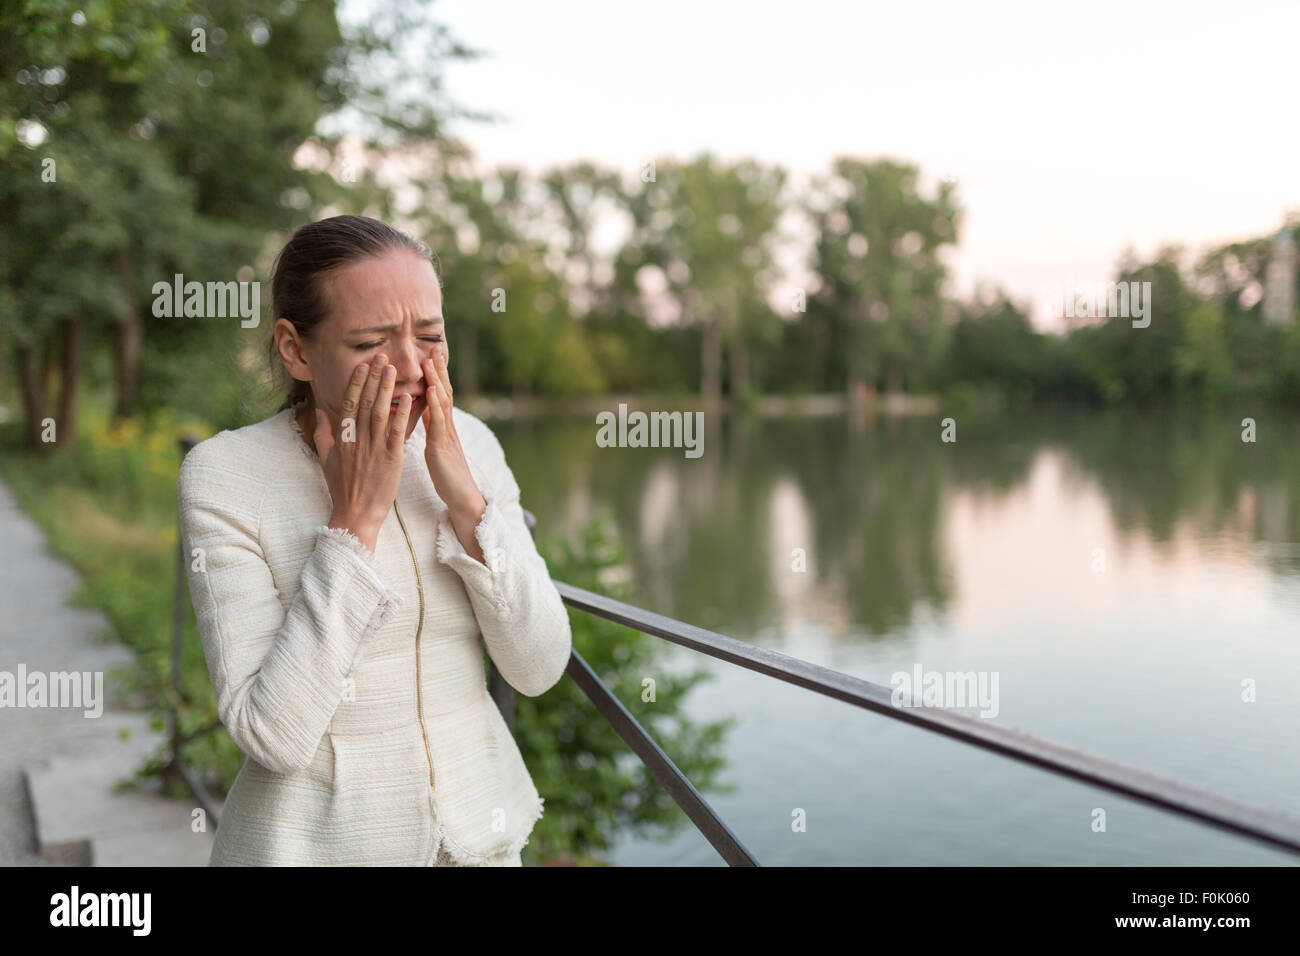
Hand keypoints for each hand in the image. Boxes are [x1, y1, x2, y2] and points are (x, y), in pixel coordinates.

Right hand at [315, 354, 411, 553]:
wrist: (356, 513)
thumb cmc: (342, 488)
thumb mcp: (326, 459)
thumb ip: (323, 434)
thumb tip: (319, 412)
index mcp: (343, 438)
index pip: (349, 404)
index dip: (357, 383)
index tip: (363, 365)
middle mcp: (357, 440)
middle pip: (365, 402)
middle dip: (374, 378)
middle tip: (382, 357)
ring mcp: (374, 448)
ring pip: (380, 412)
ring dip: (387, 389)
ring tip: (394, 369)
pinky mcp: (391, 459)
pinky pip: (398, 432)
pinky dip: (403, 414)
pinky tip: (410, 398)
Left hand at [421, 347, 486, 560]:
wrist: (461, 497)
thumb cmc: (447, 474)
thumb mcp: (436, 446)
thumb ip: (431, 426)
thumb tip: (423, 408)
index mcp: (442, 427)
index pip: (439, 394)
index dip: (435, 374)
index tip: (430, 353)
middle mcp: (447, 426)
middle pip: (444, 391)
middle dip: (439, 369)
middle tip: (435, 346)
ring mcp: (446, 435)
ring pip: (443, 403)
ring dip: (437, 379)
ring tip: (431, 360)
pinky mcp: (442, 447)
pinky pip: (438, 423)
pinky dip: (435, 405)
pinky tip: (431, 391)